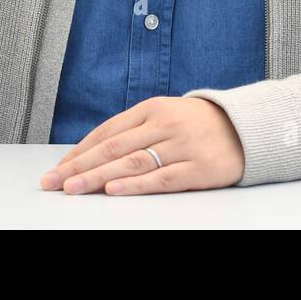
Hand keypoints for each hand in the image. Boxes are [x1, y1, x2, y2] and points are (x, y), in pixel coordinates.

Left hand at [40, 96, 244, 194]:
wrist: (247, 127)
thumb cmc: (198, 124)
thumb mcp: (165, 116)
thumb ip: (133, 131)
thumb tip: (92, 154)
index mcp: (151, 109)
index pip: (107, 131)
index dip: (79, 151)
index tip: (58, 169)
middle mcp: (163, 124)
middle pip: (113, 147)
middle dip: (79, 167)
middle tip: (54, 183)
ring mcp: (181, 146)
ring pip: (132, 162)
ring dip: (98, 176)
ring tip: (74, 188)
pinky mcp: (198, 167)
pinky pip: (162, 177)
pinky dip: (136, 185)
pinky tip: (115, 190)